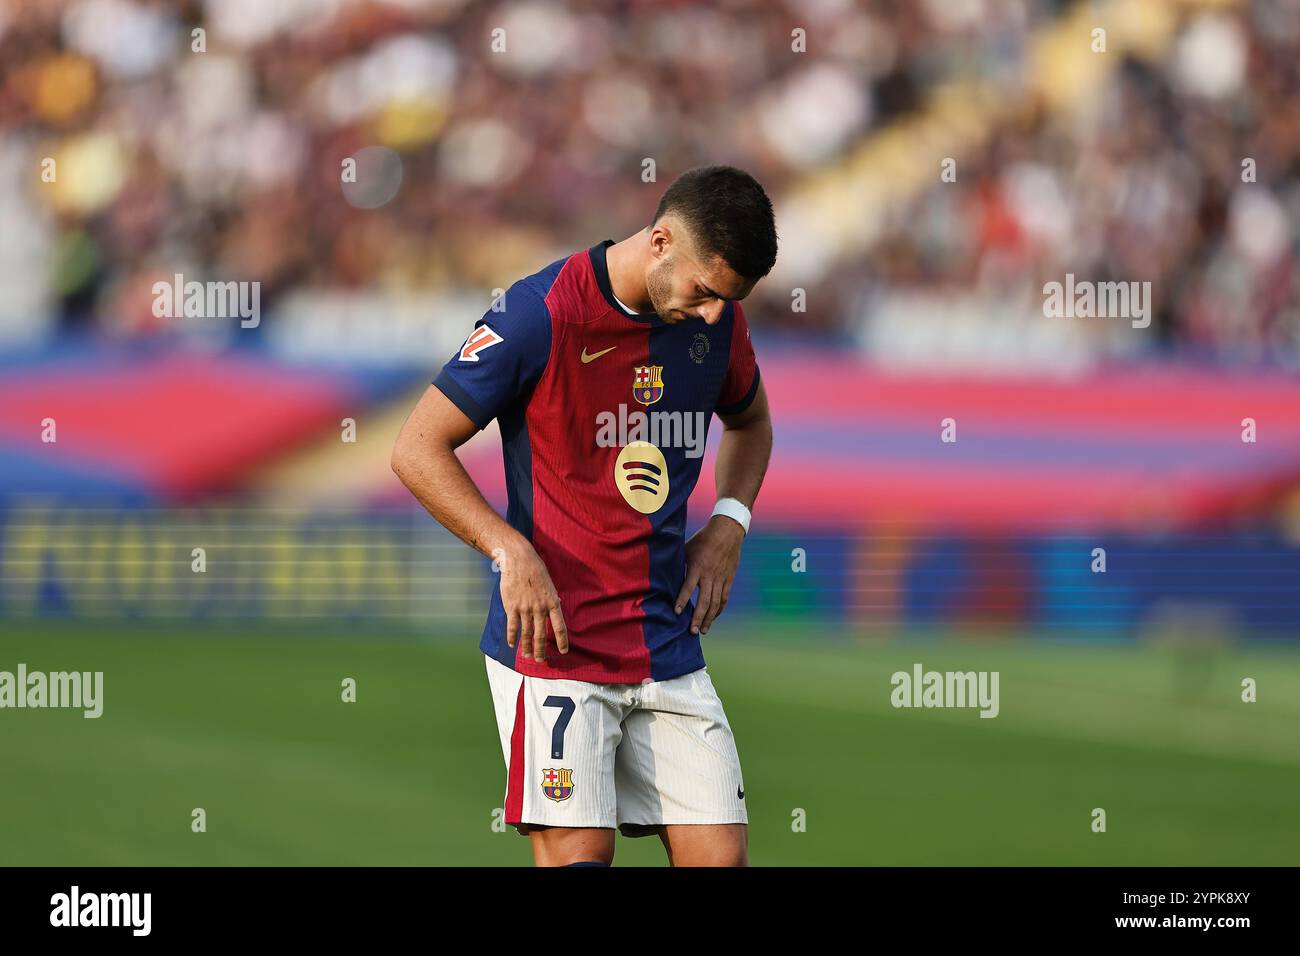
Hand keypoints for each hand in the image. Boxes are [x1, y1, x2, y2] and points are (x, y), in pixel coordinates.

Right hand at [497, 540, 568, 662]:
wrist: (519, 560)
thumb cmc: (536, 570)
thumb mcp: (549, 585)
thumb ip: (551, 599)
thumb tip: (555, 608)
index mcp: (552, 602)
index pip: (560, 627)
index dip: (562, 641)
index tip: (563, 651)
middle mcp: (540, 608)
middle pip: (542, 634)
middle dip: (541, 650)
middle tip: (540, 660)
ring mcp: (525, 608)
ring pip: (527, 633)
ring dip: (527, 647)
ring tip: (527, 655)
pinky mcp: (512, 607)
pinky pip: (512, 626)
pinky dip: (512, 637)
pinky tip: (512, 644)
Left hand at [675, 514, 744, 635]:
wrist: (727, 532)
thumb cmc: (703, 539)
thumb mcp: (687, 549)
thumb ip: (678, 564)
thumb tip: (663, 575)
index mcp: (697, 566)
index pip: (688, 587)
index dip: (682, 600)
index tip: (677, 612)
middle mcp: (710, 575)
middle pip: (704, 601)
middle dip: (698, 617)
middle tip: (692, 631)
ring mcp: (721, 578)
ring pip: (716, 603)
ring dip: (709, 618)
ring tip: (703, 630)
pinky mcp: (729, 579)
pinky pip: (724, 598)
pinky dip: (719, 609)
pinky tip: (713, 618)